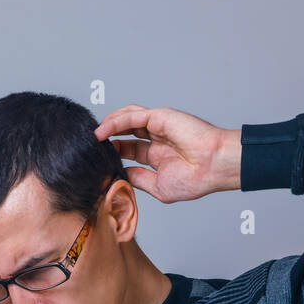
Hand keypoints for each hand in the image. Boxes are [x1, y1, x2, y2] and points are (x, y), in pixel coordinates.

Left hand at [93, 104, 240, 202]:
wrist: (214, 167)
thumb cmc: (195, 179)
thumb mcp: (159, 187)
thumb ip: (139, 179)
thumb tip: (121, 175)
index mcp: (158, 155)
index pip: (129, 150)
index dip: (113, 152)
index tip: (97, 159)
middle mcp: (157, 138)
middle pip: (125, 133)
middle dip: (107, 138)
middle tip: (89, 145)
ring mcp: (158, 126)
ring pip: (126, 120)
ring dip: (108, 126)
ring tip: (93, 136)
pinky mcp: (159, 117)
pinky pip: (132, 116)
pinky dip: (115, 121)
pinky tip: (102, 131)